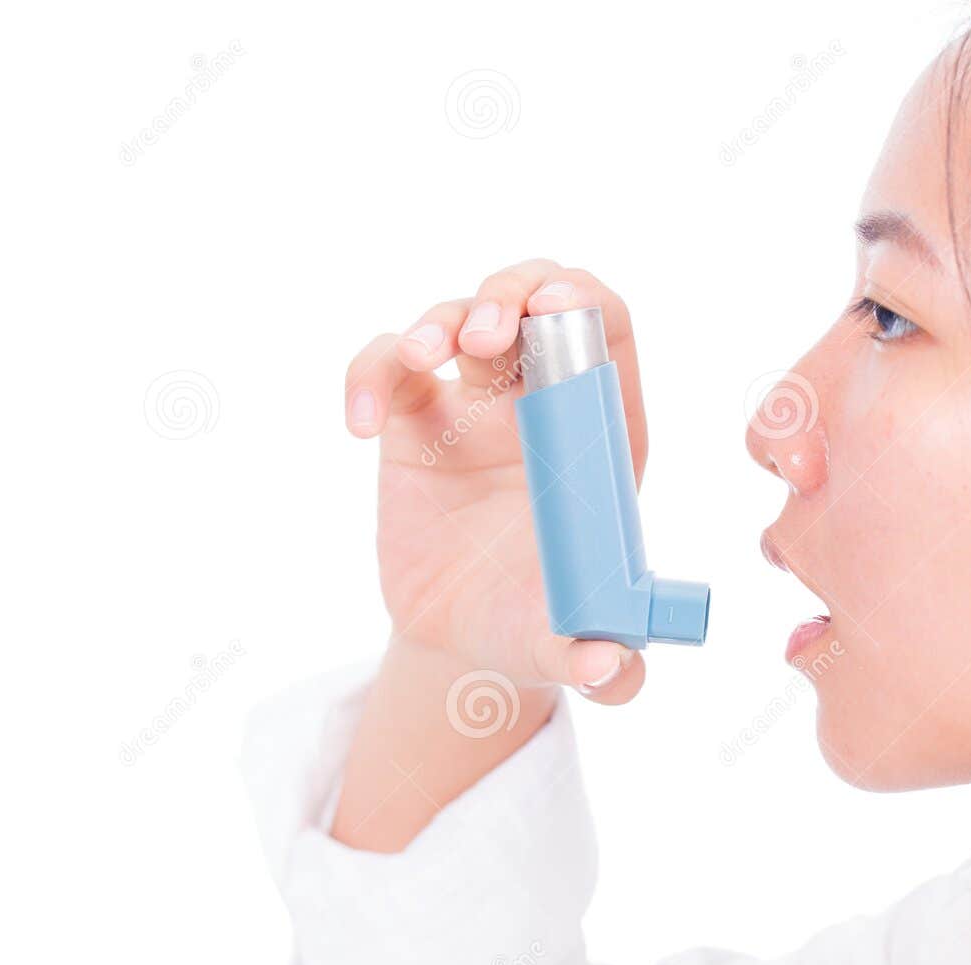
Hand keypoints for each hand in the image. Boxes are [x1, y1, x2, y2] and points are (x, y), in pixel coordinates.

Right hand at [344, 259, 647, 702]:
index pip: (606, 331)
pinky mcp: (411, 422)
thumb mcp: (566, 648)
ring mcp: (470, 404)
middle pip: (532, 298)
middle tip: (486, 336)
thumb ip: (603, 665)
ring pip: (455, 318)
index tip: (555, 308)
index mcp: (596, 433)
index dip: (584, 305)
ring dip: (438, 319)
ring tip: (419, 355)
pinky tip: (361, 422)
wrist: (462, 641)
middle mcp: (538, 402)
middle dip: (511, 293)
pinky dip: (368, 374)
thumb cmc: (533, 628)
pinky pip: (383, 369)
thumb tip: (609, 666)